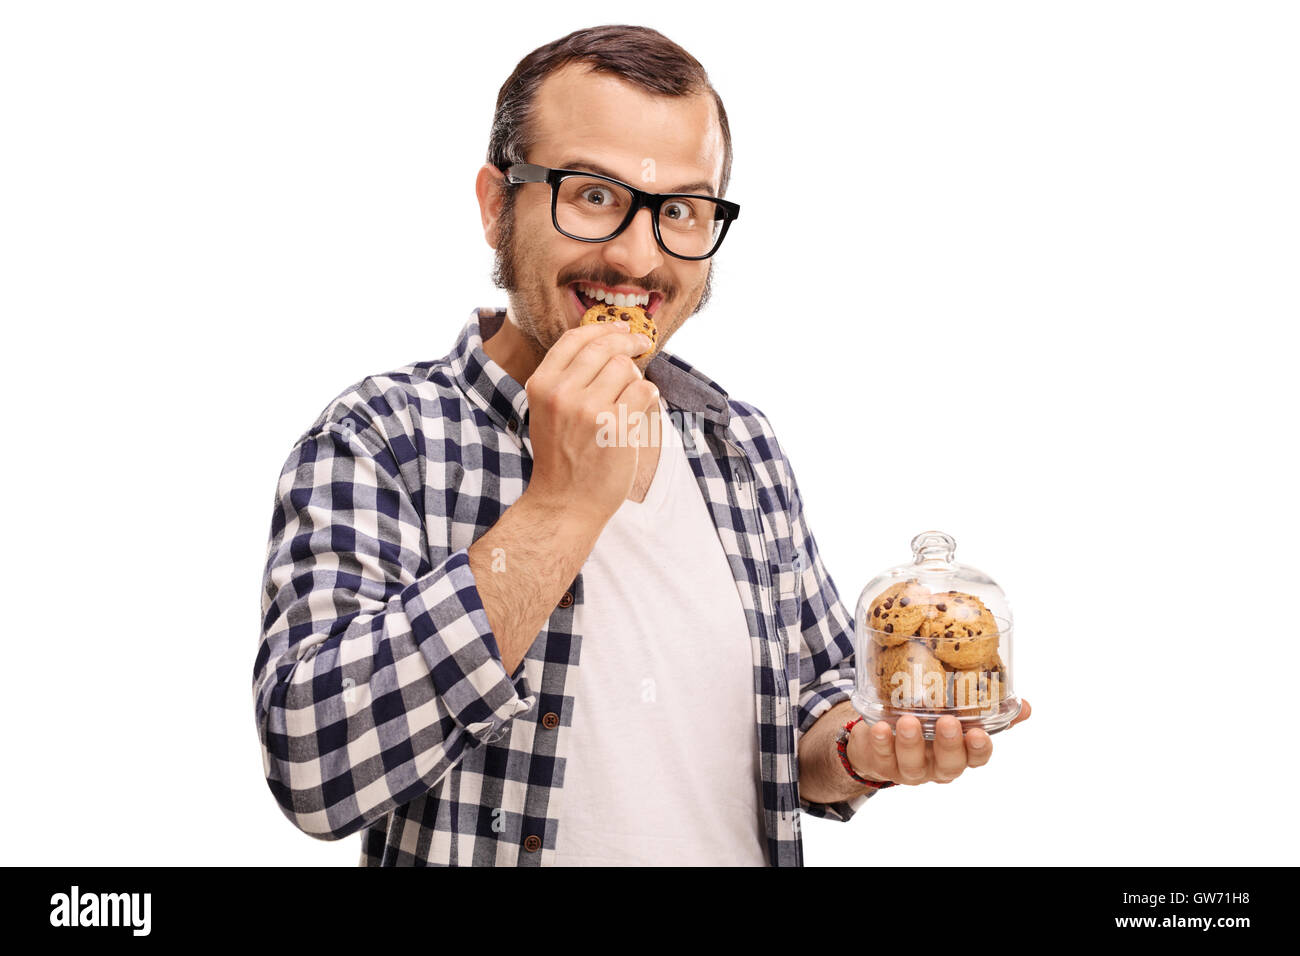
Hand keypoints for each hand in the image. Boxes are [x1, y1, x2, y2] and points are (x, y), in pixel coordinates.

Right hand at [523, 321, 656, 523]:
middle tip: (643, 344)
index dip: (603, 328)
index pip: (575, 339)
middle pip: (605, 347)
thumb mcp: (547, 411)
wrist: (565, 503)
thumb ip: (567, 378)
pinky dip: (649, 395)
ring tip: (630, 397)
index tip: (622, 328)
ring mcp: (588, 410)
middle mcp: (561, 393)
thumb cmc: (562, 457)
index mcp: (541, 385)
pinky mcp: (615, 427)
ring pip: (626, 368)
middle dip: (629, 341)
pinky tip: (641, 409)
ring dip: (636, 377)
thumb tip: (606, 341)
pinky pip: (644, 391)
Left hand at [846, 699, 1031, 785]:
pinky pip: (882, 757)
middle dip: (949, 745)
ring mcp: (910, 768)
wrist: (880, 736)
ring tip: (908, 722)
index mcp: (959, 753)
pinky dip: (881, 742)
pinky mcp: (883, 764)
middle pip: (949, 764)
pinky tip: (879, 727)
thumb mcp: (956, 716)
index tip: (979, 733)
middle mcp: (938, 765)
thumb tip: (1025, 707)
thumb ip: (987, 711)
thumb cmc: (926, 723)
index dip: (979, 749)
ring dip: (912, 742)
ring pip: (914, 764)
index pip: (977, 758)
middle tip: (948, 723)